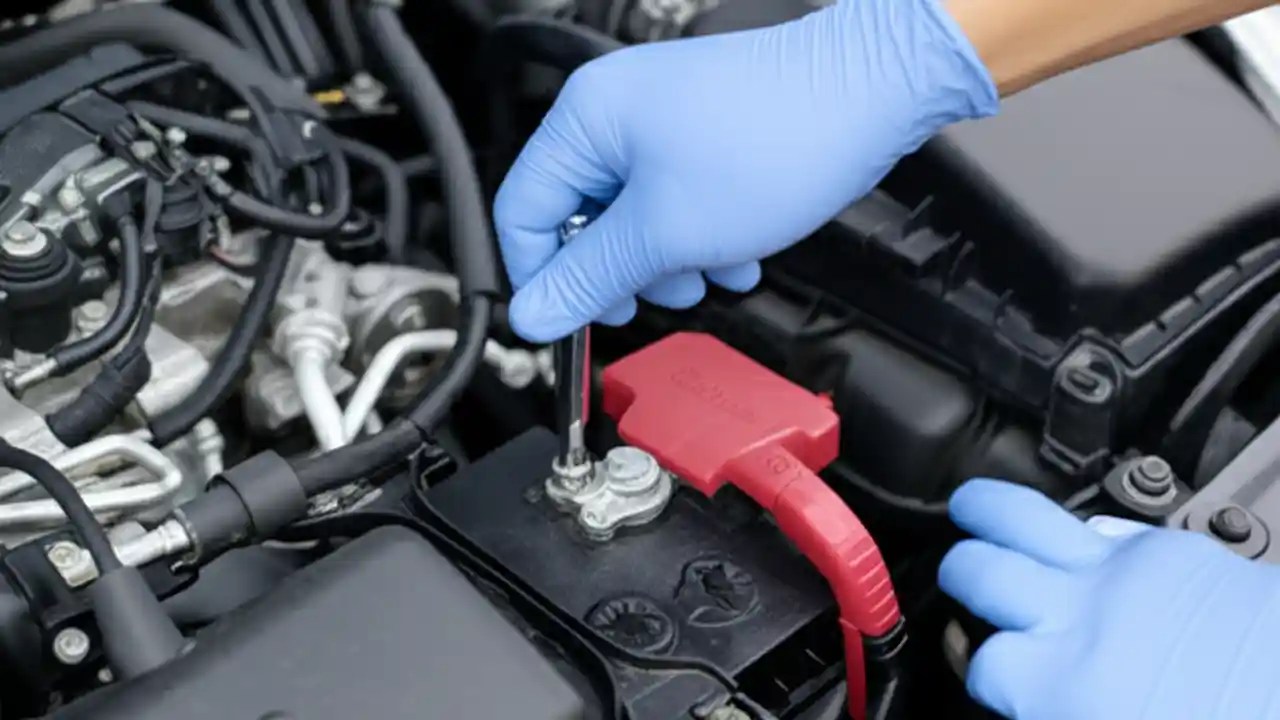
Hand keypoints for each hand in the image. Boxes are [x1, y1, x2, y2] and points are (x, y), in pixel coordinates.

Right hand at [493, 0, 996, 340]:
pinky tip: (739, 253)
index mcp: (584, 119)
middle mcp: (615, 111)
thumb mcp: (667, 233)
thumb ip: (591, 277)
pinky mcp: (704, 133)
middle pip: (582, 219)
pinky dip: (703, 236)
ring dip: (671, 260)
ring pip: (636, 217)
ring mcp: (662, 119)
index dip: (541, 277)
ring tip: (712, 272)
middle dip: (623, 270)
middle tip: (657, 294)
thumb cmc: (778, 137)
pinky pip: (678, 201)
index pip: (521, 213)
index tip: (568, 319)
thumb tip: (535, 314)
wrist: (875, 93)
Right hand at [940, 479, 1279, 718]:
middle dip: (960, 570)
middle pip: (978, 571)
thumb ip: (1053, 704)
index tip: (980, 662)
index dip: (974, 661)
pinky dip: (1074, 529)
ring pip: (1023, 517)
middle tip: (957, 570)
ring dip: (986, 509)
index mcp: (1060, 682)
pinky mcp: (1167, 547)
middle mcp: (1078, 615)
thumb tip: (1026, 693)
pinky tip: (1071, 536)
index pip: (978, 660)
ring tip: (969, 504)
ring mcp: (1121, 571)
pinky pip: (1099, 524)